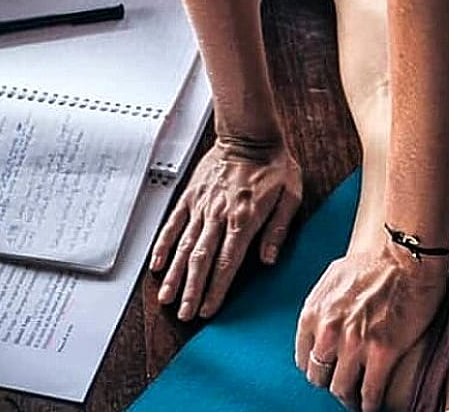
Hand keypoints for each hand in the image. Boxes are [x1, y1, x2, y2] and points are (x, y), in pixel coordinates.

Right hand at [151, 134, 301, 319]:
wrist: (250, 134)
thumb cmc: (274, 164)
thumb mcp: (291, 196)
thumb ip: (279, 229)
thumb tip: (268, 260)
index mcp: (245, 219)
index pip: (227, 263)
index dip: (216, 289)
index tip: (207, 310)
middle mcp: (219, 215)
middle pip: (201, 260)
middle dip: (192, 290)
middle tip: (184, 313)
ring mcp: (202, 206)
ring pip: (184, 246)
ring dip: (175, 274)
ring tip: (167, 297)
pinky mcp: (190, 196)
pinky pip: (173, 224)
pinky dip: (164, 245)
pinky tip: (158, 264)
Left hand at [296, 242, 448, 411]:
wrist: (408, 253)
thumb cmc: (376, 261)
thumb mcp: (333, 278)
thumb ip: (323, 307)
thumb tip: (323, 325)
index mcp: (313, 313)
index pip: (305, 358)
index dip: (319, 367)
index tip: (330, 371)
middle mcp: (328, 331)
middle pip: (320, 377)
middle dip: (332, 382)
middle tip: (345, 385)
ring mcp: (355, 343)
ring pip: (341, 389)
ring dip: (350, 397)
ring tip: (358, 400)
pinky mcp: (383, 351)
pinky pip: (370, 392)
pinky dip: (370, 404)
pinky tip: (373, 406)